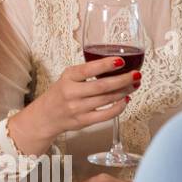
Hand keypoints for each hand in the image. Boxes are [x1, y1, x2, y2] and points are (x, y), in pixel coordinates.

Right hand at [8, 55, 139, 156]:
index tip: (121, 60)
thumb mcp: (68, 77)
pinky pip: (106, 115)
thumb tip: (115, 65)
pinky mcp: (84, 121)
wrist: (45, 116)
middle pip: (102, 86)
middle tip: (136, 74)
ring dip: (125, 91)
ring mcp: (78, 108)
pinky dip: (119, 107)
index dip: (106, 65)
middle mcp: (71, 93)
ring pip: (107, 99)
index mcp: (68, 78)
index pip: (88, 69)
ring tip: (134, 84)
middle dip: (123, 79)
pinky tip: (126, 100)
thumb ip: (86, 72)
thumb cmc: (60, 94)